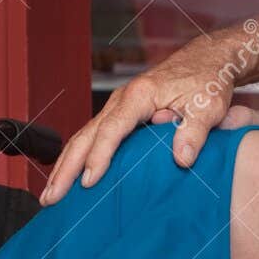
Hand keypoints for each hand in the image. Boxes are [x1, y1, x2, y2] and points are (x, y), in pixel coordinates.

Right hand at [43, 32, 247, 204]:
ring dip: (65, 165)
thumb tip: (181, 160)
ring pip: (84, 136)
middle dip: (67, 167)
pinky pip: (93, 136)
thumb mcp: (208, 106)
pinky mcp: (121, 112)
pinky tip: (68, 176)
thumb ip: (195, 132)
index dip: (99, 156)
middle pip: (87, 135)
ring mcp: (118, 105)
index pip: (112, 129)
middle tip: (51, 198)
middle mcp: (122, 98)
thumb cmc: (208, 81)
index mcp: (140, 95)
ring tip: (50, 195)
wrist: (207, 60)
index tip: (89, 181)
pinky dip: (77, 157)